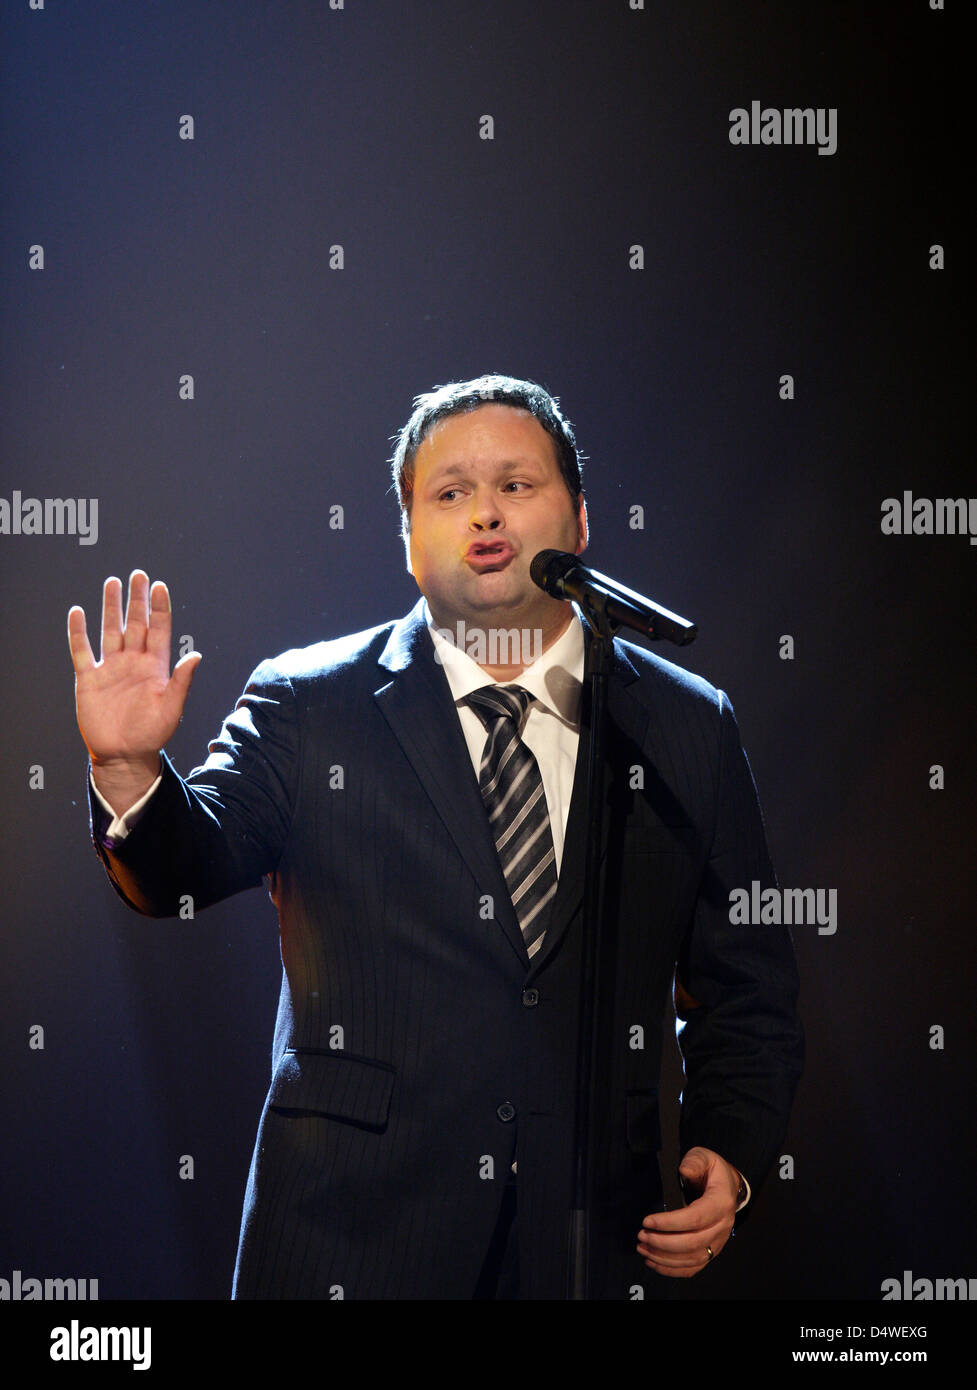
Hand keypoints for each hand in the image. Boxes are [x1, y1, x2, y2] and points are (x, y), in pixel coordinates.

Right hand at [68, 570, 199, 809]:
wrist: (125, 755)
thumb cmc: (152, 734)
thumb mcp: (171, 708)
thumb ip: (181, 681)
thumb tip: (196, 655)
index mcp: (156, 666)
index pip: (159, 629)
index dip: (159, 608)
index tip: (159, 586)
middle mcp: (134, 662)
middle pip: (135, 623)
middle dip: (137, 600)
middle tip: (138, 574)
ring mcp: (111, 668)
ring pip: (110, 630)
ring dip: (111, 608)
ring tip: (113, 583)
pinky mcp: (90, 679)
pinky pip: (82, 650)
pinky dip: (79, 632)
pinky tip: (78, 612)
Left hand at [636, 1146, 740, 1276]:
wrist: (729, 1187)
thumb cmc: (713, 1173)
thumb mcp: (705, 1157)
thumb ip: (695, 1161)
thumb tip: (685, 1170)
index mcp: (721, 1203)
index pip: (695, 1218)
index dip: (669, 1223)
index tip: (648, 1221)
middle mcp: (722, 1226)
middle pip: (692, 1243)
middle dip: (663, 1242)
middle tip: (642, 1235)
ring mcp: (718, 1242)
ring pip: (691, 1259)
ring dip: (664, 1257)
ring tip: (643, 1248)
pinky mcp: (711, 1251)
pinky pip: (693, 1267)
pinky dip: (672, 1269)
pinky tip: (654, 1262)